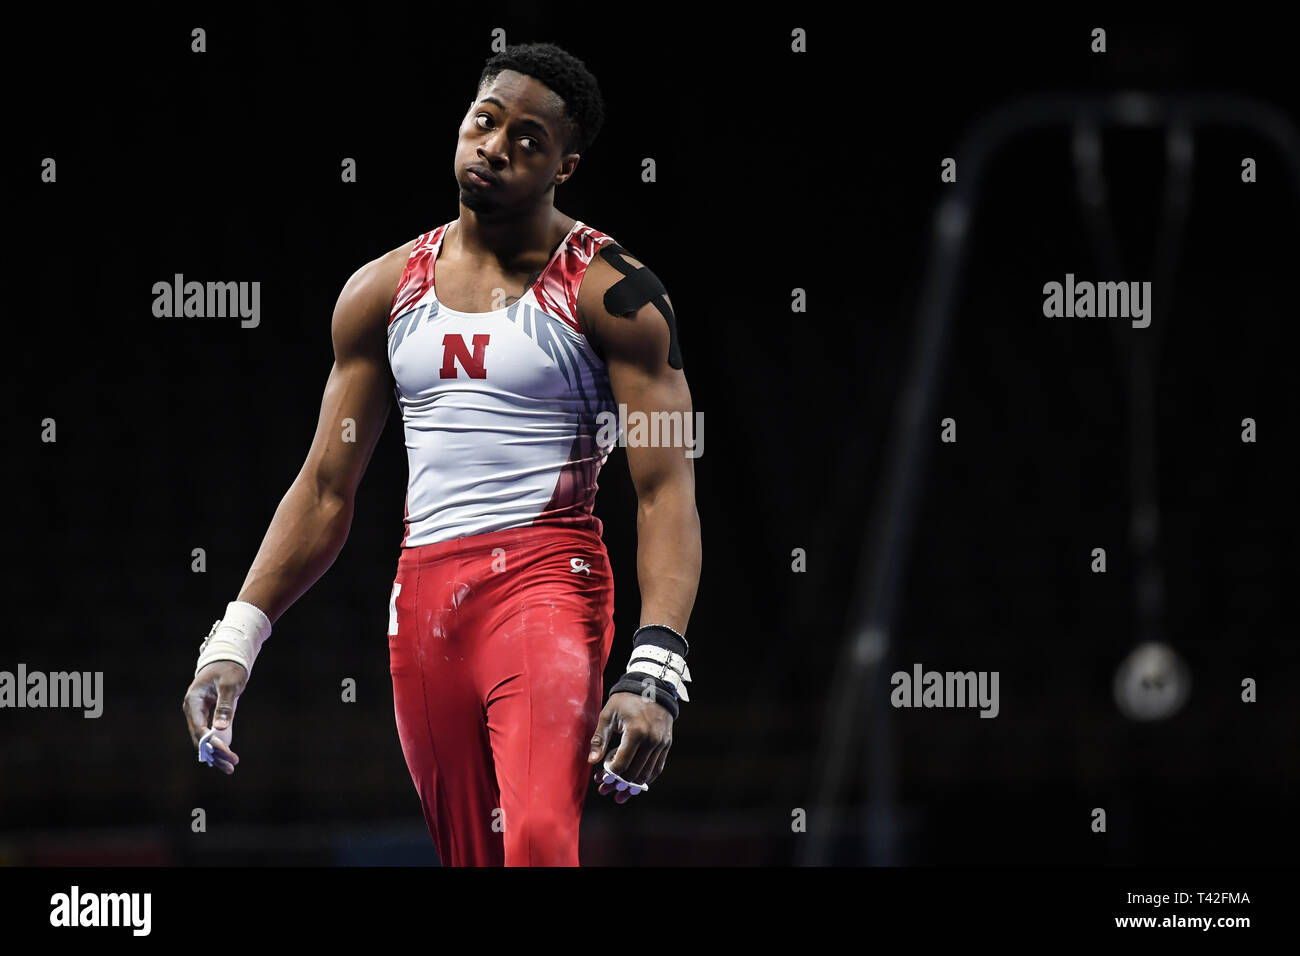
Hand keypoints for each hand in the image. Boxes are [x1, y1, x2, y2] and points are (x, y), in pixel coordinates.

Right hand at [182, 660, 247, 774]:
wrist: (227, 659)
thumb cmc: (228, 669)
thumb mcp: (229, 685)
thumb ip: (225, 706)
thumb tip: (221, 729)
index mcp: (193, 702)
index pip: (200, 729)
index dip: (212, 744)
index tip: (226, 753)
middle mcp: (193, 711)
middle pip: (200, 738)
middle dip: (215, 753)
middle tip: (231, 766)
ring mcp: (199, 714)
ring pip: (204, 739)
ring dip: (216, 753)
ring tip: (230, 768)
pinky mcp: (208, 716)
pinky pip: (210, 734)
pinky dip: (218, 746)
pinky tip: (226, 758)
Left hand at [587, 691, 673, 803]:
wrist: (652, 686)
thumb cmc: (625, 700)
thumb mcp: (608, 715)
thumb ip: (599, 739)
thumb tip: (591, 762)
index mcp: (635, 732)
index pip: (622, 764)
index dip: (610, 774)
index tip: (601, 777)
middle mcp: (651, 740)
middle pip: (634, 773)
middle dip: (618, 784)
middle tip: (605, 789)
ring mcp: (661, 743)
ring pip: (647, 774)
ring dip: (632, 787)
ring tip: (619, 794)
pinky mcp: (666, 744)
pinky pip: (657, 768)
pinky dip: (646, 778)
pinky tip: (634, 784)